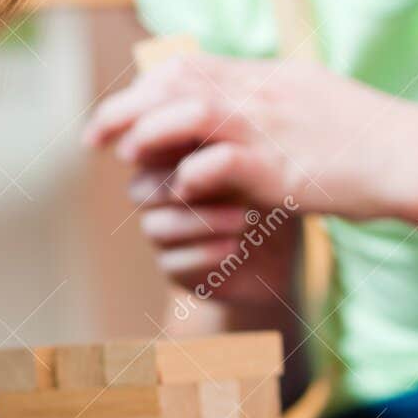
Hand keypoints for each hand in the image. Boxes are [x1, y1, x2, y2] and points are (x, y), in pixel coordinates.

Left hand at [84, 53, 406, 221]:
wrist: (411, 156)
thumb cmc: (365, 138)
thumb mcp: (309, 99)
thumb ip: (265, 99)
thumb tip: (226, 102)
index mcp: (267, 75)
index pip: (189, 66)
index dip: (144, 86)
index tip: (117, 112)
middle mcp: (263, 93)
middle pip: (177, 83)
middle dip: (127, 108)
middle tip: (95, 137)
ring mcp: (272, 128)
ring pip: (190, 114)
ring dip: (150, 134)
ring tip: (127, 157)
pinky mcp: (281, 169)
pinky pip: (219, 166)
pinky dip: (191, 178)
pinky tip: (179, 191)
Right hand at [128, 165, 300, 306]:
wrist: (277, 250)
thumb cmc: (263, 193)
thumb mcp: (251, 167)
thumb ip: (223, 155)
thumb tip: (200, 161)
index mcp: (166, 160)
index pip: (144, 149)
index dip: (162, 148)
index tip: (197, 153)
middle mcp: (156, 197)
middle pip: (140, 188)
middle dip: (184, 185)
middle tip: (230, 184)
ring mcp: (162, 234)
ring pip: (156, 227)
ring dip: (202, 222)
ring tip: (243, 219)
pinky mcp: (174, 268)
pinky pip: (174, 261)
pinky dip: (205, 253)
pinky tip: (234, 246)